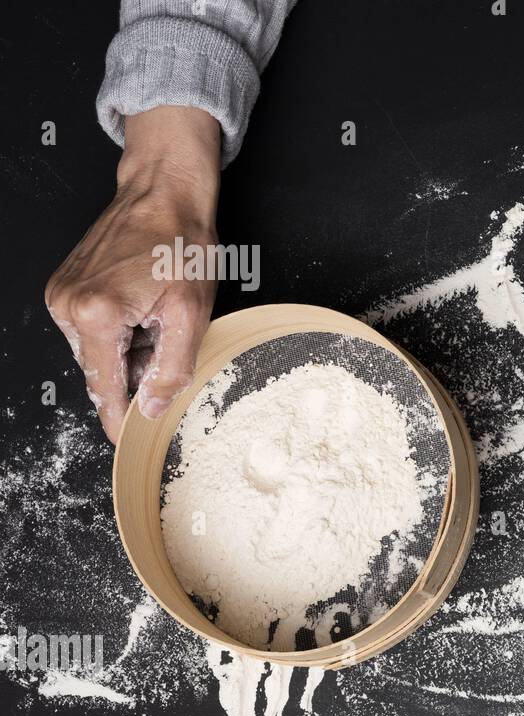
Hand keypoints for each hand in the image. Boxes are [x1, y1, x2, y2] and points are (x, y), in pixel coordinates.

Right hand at [45, 105, 220, 443]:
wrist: (164, 195)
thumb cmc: (181, 244)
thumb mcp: (190, 314)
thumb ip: (170, 368)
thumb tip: (152, 407)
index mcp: (96, 315)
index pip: (103, 388)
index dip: (120, 419)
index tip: (129, 442)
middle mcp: (68, 306)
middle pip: (100, 370)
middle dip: (135, 372)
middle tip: (169, 344)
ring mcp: (62, 295)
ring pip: (97, 351)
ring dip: (129, 350)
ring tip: (158, 317)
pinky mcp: (64, 287)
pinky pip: (91, 329)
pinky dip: (119, 331)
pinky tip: (142, 309)